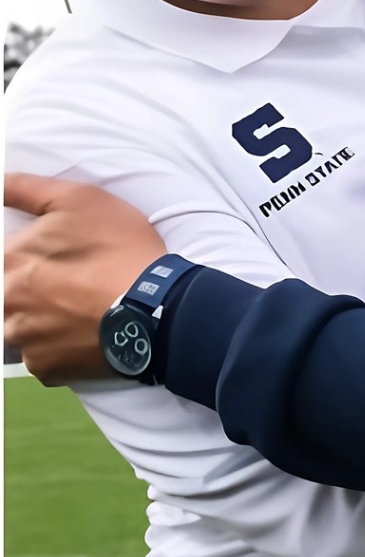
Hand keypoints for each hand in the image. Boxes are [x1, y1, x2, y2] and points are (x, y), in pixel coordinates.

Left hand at [4, 174, 165, 382]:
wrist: (157, 308)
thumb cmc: (121, 250)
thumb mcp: (81, 200)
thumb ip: (27, 190)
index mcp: (9, 260)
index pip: (6, 257)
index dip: (34, 256)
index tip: (60, 260)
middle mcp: (6, 301)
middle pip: (9, 293)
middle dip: (35, 288)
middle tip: (75, 286)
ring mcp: (23, 338)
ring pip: (20, 326)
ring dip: (41, 319)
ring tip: (79, 311)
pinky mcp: (44, 366)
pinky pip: (41, 356)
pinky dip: (57, 347)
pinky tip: (83, 333)